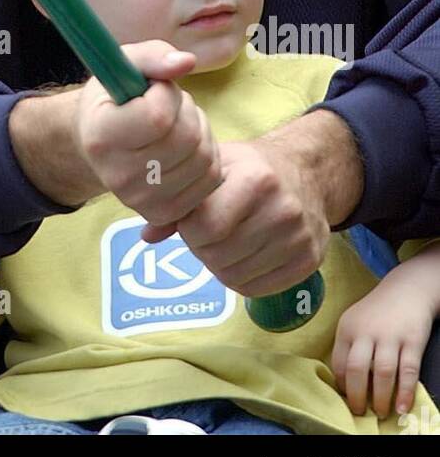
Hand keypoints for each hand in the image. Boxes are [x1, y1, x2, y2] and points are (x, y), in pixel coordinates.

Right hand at [74, 42, 222, 227]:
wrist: (99, 141)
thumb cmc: (114, 96)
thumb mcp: (125, 64)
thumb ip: (153, 56)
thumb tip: (186, 62)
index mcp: (100, 137)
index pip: (158, 117)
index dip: (166, 93)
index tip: (153, 88)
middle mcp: (117, 176)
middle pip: (186, 138)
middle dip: (186, 110)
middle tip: (169, 105)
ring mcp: (141, 200)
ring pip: (203, 157)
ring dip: (199, 130)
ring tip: (176, 123)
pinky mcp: (164, 212)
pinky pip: (210, 179)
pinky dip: (207, 155)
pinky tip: (186, 146)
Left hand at [153, 134, 329, 296]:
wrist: (305, 172)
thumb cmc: (250, 168)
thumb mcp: (215, 166)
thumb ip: (180, 199)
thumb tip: (147, 236)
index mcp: (257, 179)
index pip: (206, 226)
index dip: (189, 228)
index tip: (191, 219)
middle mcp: (283, 210)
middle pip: (218, 255)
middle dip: (201, 248)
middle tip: (206, 232)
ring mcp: (300, 238)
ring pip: (235, 277)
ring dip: (219, 265)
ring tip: (226, 241)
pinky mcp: (310, 261)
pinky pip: (257, 289)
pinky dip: (242, 278)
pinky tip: (244, 254)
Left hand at [332, 272, 433, 418]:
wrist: (407, 289)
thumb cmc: (377, 311)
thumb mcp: (355, 321)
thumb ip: (350, 346)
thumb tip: (345, 382)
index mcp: (348, 327)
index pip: (339, 362)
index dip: (342, 384)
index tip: (346, 398)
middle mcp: (367, 331)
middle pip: (357, 369)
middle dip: (357, 396)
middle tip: (360, 412)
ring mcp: (391, 336)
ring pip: (383, 373)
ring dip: (381, 398)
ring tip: (380, 412)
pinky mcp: (413, 340)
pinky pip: (408, 371)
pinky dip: (405, 392)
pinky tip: (402, 407)